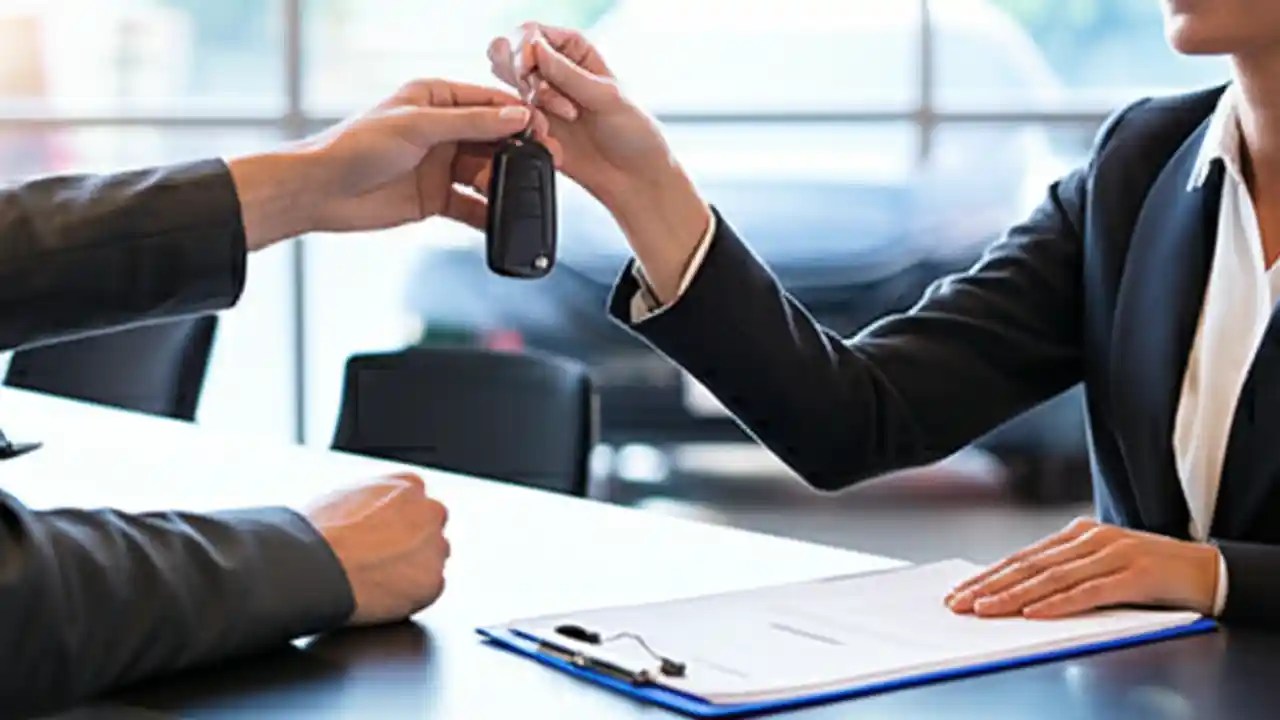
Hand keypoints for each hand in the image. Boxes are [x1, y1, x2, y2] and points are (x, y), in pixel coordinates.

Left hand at [229, 79, 553, 249]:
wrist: (320, 192)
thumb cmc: (356, 147)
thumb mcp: (418, 126)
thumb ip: (471, 123)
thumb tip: (515, 117)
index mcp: (434, 99)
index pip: (488, 102)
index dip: (518, 116)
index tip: (543, 130)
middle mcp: (440, 130)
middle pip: (493, 140)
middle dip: (519, 153)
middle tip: (546, 165)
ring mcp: (439, 165)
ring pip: (486, 174)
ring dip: (504, 185)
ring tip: (521, 195)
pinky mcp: (434, 198)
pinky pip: (471, 206)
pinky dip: (488, 214)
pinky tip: (503, 220)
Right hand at [304, 473, 449, 625]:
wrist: (314, 567)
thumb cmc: (318, 533)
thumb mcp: (345, 496)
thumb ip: (372, 500)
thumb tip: (371, 512)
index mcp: (408, 485)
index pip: (416, 502)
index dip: (397, 521)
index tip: (383, 535)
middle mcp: (430, 511)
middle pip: (430, 528)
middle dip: (413, 542)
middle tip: (381, 559)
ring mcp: (436, 548)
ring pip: (432, 559)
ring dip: (414, 569)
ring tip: (376, 578)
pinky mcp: (433, 582)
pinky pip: (428, 589)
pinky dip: (410, 595)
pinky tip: (382, 594)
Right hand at [488, 24, 709, 300]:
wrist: (634, 180)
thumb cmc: (634, 134)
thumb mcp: (606, 97)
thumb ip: (567, 73)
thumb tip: (535, 48)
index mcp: (575, 51)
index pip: (532, 32)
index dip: (523, 47)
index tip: (530, 67)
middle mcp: (555, 71)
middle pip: (509, 54)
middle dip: (518, 75)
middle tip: (537, 96)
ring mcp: (541, 100)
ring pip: (506, 87)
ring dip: (524, 105)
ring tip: (553, 122)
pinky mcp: (534, 128)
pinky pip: (511, 122)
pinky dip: (525, 130)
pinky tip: (552, 142)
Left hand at [945, 517, 1220, 618]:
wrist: (1206, 569)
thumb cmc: (1147, 572)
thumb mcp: (1100, 566)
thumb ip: (1065, 573)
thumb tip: (1017, 593)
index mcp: (1078, 534)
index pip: (1022, 557)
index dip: (988, 575)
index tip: (959, 591)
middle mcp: (1090, 539)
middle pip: (1029, 565)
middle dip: (990, 586)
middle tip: (960, 603)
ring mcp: (1113, 554)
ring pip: (1053, 577)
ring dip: (1014, 596)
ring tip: (986, 609)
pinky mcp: (1135, 575)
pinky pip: (1090, 591)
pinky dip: (1060, 603)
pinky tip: (1035, 613)